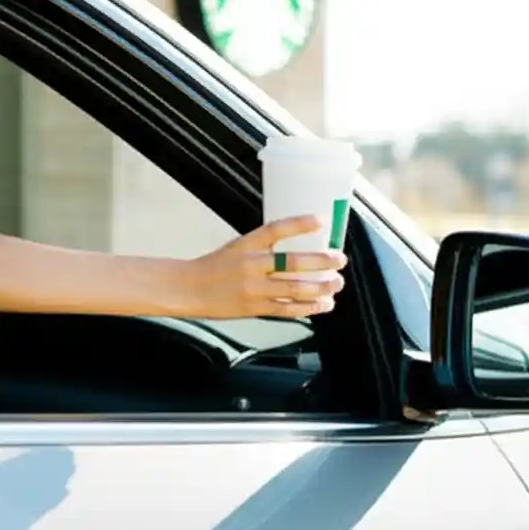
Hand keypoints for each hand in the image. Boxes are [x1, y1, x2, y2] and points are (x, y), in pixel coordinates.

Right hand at [188, 215, 346, 319]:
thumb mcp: (237, 247)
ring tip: (337, 283)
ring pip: (294, 288)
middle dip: (322, 261)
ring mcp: (253, 288)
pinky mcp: (254, 308)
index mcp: (246, 244)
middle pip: (293, 262)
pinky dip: (308, 307)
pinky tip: (323, 304)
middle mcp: (251, 265)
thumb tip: (300, 252)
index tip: (322, 220)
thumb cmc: (214, 267)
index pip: (275, 229)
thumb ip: (264, 249)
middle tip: (340, 259)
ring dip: (321, 286)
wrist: (188, 289)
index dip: (300, 223)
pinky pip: (287, 309)